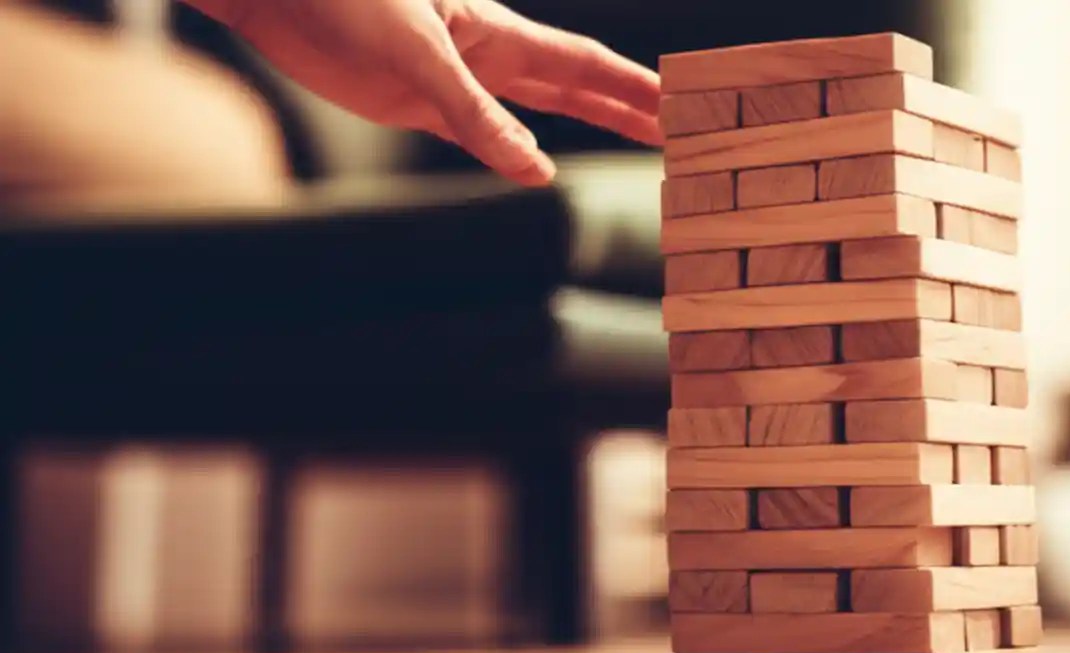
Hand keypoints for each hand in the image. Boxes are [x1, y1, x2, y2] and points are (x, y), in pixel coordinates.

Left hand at [182, 0, 660, 185]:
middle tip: (677, 126)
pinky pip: (480, 130)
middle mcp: (485, 57)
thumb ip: (476, 116)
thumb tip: (538, 172)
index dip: (633, 86)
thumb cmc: (344, 2)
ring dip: (584, 123)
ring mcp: (454, 81)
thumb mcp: (415, 57)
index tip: (679, 102)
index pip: (583, 64)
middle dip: (626, 104)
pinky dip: (514, 149)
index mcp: (495, 33)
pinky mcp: (417, 102)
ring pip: (535, 109)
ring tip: (631, 136)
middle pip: (573, 86)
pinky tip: (534, 163)